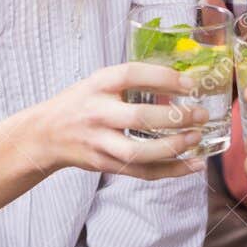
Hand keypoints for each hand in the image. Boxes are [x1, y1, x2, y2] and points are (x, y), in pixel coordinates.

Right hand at [25, 62, 209, 180]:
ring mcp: (100, 142)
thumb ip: (130, 81)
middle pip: (140, 117)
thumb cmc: (80, 103)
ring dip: (173, 147)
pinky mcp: (105, 164)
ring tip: (196, 139)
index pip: (131, 75)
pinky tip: (193, 164)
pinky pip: (142, 172)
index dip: (163, 77)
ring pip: (140, 151)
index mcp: (97, 85)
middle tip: (200, 114)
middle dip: (176, 117)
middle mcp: (97, 112)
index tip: (189, 84)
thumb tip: (180, 80)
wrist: (45, 134)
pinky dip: (171, 171)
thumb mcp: (97, 82)